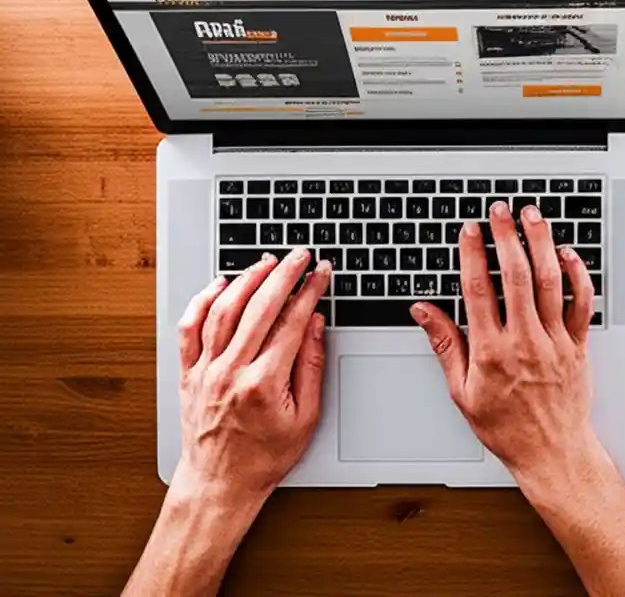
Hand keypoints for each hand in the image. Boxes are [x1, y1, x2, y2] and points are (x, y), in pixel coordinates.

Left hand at [172, 248, 331, 505]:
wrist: (220, 482)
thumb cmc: (264, 456)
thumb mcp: (306, 417)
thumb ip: (311, 366)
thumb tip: (314, 324)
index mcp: (264, 382)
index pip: (292, 321)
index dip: (310, 291)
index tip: (322, 273)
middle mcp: (231, 371)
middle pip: (259, 307)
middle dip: (283, 274)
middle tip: (299, 256)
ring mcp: (205, 370)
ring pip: (223, 309)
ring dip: (246, 279)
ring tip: (265, 262)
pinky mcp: (188, 372)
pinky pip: (189, 328)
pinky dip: (202, 301)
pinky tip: (218, 285)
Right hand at [412, 200, 599, 482]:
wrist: (552, 453)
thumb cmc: (506, 428)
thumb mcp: (462, 392)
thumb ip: (445, 346)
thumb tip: (424, 311)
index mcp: (491, 352)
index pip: (479, 289)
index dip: (473, 253)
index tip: (470, 230)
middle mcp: (525, 342)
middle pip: (515, 276)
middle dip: (507, 236)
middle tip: (500, 211)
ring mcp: (555, 342)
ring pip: (549, 282)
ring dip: (541, 243)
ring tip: (533, 217)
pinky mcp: (578, 346)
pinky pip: (582, 303)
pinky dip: (577, 275)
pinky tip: (567, 254)